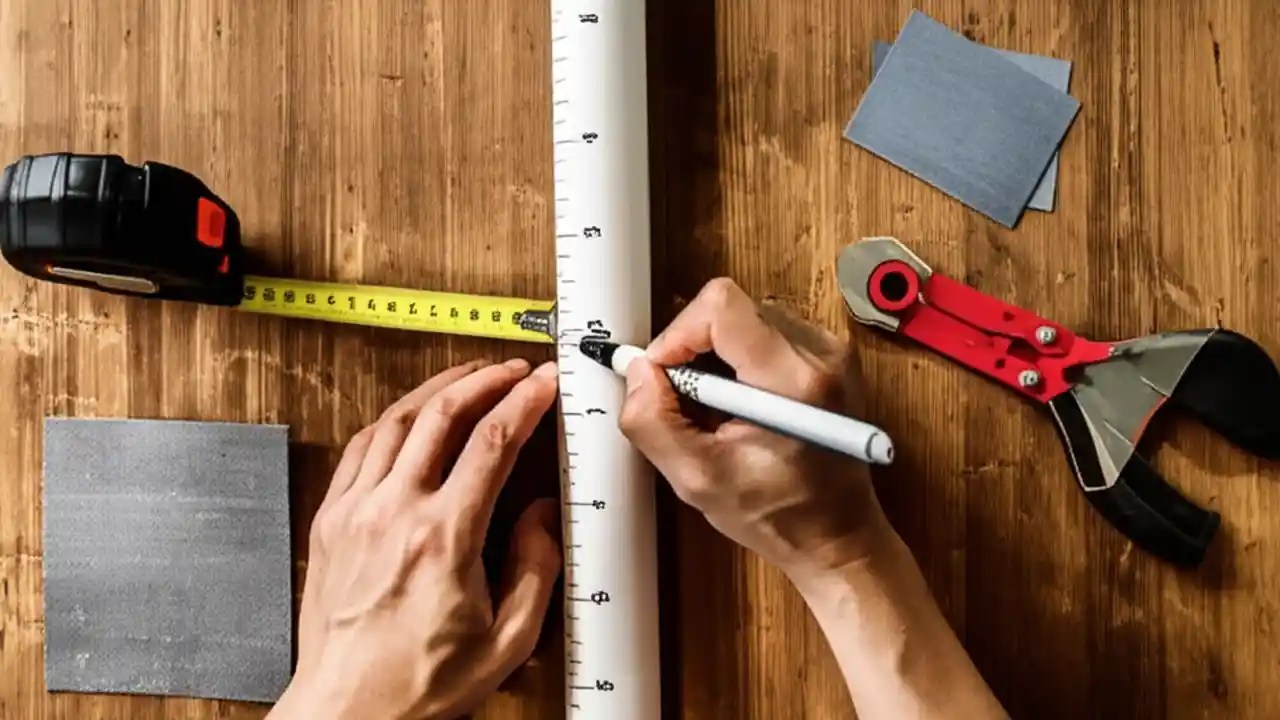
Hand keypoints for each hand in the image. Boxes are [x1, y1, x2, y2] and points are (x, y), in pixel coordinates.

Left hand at [270, 359, 561, 719]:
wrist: (347, 711)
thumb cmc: (418, 684)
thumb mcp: (507, 640)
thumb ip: (535, 569)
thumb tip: (541, 518)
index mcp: (443, 537)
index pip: (492, 442)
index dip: (525, 401)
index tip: (544, 384)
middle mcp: (394, 513)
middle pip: (441, 414)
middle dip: (484, 379)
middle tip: (512, 371)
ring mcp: (355, 512)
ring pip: (396, 421)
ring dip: (437, 389)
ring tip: (467, 378)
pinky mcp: (331, 521)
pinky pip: (360, 448)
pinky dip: (392, 420)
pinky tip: (410, 417)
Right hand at [619, 278, 889, 579]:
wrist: (839, 536)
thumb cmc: (777, 516)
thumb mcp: (698, 481)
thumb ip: (654, 422)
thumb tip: (638, 372)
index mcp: (792, 382)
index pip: (721, 307)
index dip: (678, 333)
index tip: (664, 375)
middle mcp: (820, 353)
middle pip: (731, 308)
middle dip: (694, 348)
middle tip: (687, 402)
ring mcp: (831, 350)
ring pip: (746, 317)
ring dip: (716, 355)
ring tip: (717, 409)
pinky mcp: (831, 355)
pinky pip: (767, 331)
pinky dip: (740, 359)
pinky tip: (742, 405)